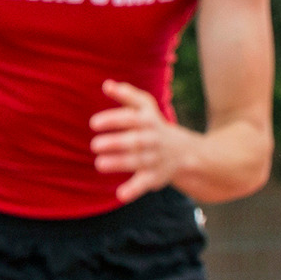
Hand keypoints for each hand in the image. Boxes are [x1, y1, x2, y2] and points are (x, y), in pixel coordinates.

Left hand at [90, 80, 195, 202]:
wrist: (186, 152)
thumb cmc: (154, 126)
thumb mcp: (146, 108)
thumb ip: (126, 95)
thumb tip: (106, 84)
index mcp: (149, 121)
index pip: (131, 118)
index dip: (113, 120)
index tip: (94, 124)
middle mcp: (154, 140)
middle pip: (135, 141)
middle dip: (116, 143)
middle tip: (95, 145)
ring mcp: (156, 159)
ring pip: (139, 161)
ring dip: (120, 163)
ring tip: (100, 164)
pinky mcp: (156, 176)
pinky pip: (146, 183)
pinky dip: (134, 190)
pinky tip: (121, 195)